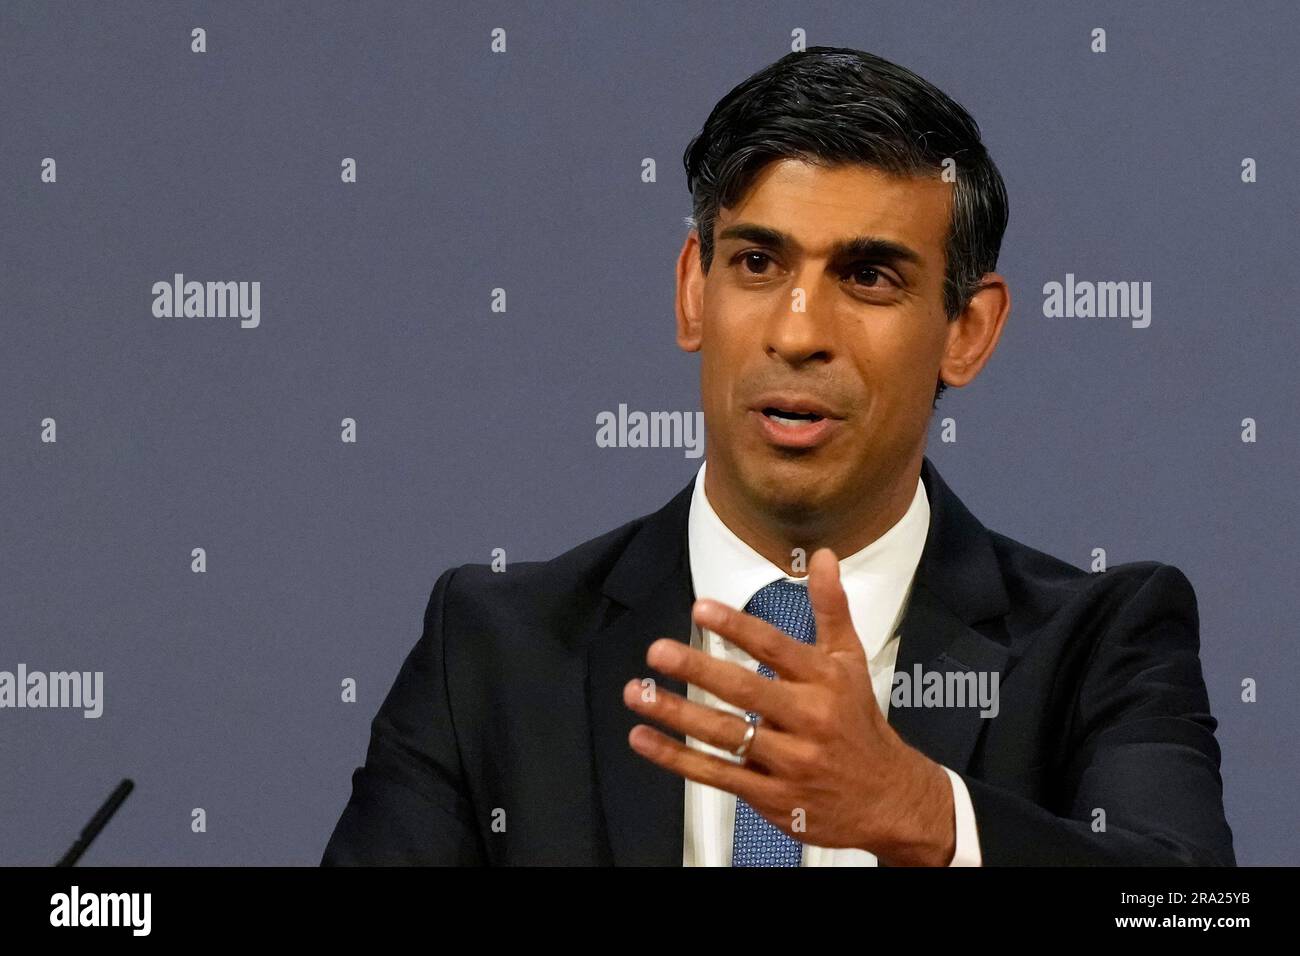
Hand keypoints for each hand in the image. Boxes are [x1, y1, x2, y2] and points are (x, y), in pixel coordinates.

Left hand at [623, 547, 955, 865]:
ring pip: (726, 735)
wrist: (887, 799)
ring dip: (677, 713)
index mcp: (825, 682)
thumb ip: (831, 608)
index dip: (737, 627)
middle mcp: (807, 720)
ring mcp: (788, 763)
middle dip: (699, 669)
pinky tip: (644, 738)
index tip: (700, 608)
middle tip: (657, 651)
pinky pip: (717, 775)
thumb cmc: (858, 720)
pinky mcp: (770, 798)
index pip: (776, 649)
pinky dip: (677, 758)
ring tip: (636, 692)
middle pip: (747, 692)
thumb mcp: (850, 661)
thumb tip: (821, 555)